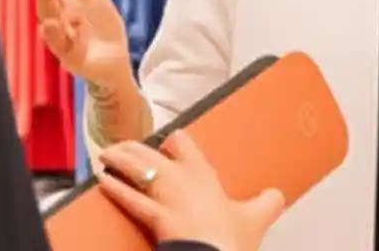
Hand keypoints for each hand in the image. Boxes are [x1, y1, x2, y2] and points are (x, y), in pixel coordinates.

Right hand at [36, 0, 132, 90]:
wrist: (115, 61)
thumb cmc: (99, 27)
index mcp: (62, 5)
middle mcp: (59, 22)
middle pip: (48, 2)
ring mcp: (65, 42)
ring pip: (52, 25)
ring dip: (49, 10)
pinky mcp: (74, 60)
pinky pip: (65, 49)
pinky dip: (61, 38)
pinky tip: (60, 25)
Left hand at [99, 131, 284, 250]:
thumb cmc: (230, 238)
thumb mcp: (257, 217)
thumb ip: (267, 202)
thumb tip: (276, 197)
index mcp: (203, 172)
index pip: (182, 142)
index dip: (174, 140)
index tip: (170, 141)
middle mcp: (179, 178)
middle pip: (149, 152)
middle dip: (133, 147)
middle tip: (124, 146)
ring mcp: (163, 196)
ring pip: (134, 169)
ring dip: (118, 160)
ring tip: (107, 155)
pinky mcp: (153, 216)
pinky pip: (128, 197)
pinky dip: (113, 187)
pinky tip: (102, 180)